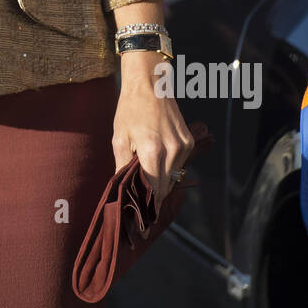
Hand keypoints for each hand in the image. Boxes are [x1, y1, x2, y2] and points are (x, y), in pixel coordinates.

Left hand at [112, 51, 195, 215]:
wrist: (150, 84)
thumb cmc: (130, 110)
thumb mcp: (119, 138)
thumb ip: (123, 167)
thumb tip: (123, 191)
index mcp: (152, 151)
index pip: (153, 190)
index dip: (147, 208)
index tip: (143, 223)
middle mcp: (173, 150)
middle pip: (165, 187)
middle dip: (153, 199)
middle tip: (142, 208)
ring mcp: (184, 146)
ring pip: (173, 177)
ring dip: (161, 182)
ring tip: (146, 181)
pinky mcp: (188, 142)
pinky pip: (179, 164)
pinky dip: (168, 168)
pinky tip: (157, 161)